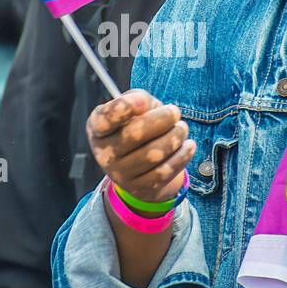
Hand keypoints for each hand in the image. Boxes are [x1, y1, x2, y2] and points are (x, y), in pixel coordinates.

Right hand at [87, 89, 193, 203]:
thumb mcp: (132, 108)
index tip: (144, 101)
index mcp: (98, 128)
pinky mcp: (138, 188)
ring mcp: (120, 174)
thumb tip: (147, 105)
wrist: (136, 166)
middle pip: (134, 134)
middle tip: (175, 112)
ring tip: (181, 129)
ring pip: (154, 154)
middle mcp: (104, 153)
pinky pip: (164, 172)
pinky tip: (188, 146)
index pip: (104, 120)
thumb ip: (139, 99)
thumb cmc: (135, 126)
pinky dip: (181, 156)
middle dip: (162, 119)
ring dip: (175, 137)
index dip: (122, 109)